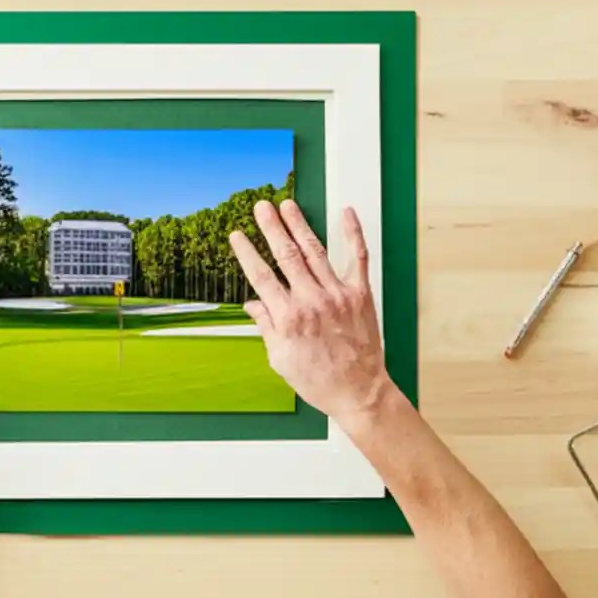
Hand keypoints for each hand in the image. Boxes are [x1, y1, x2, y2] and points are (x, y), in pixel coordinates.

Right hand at [229, 200, 390, 426]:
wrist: (358, 392)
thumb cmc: (318, 380)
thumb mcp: (280, 359)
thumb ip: (266, 327)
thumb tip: (253, 306)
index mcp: (288, 318)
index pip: (261, 277)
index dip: (247, 253)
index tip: (238, 236)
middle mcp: (311, 301)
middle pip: (286, 256)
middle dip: (271, 228)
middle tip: (261, 207)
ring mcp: (337, 295)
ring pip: (314, 252)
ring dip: (299, 225)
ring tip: (287, 206)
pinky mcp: (360, 294)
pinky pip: (357, 258)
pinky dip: (353, 233)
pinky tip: (346, 214)